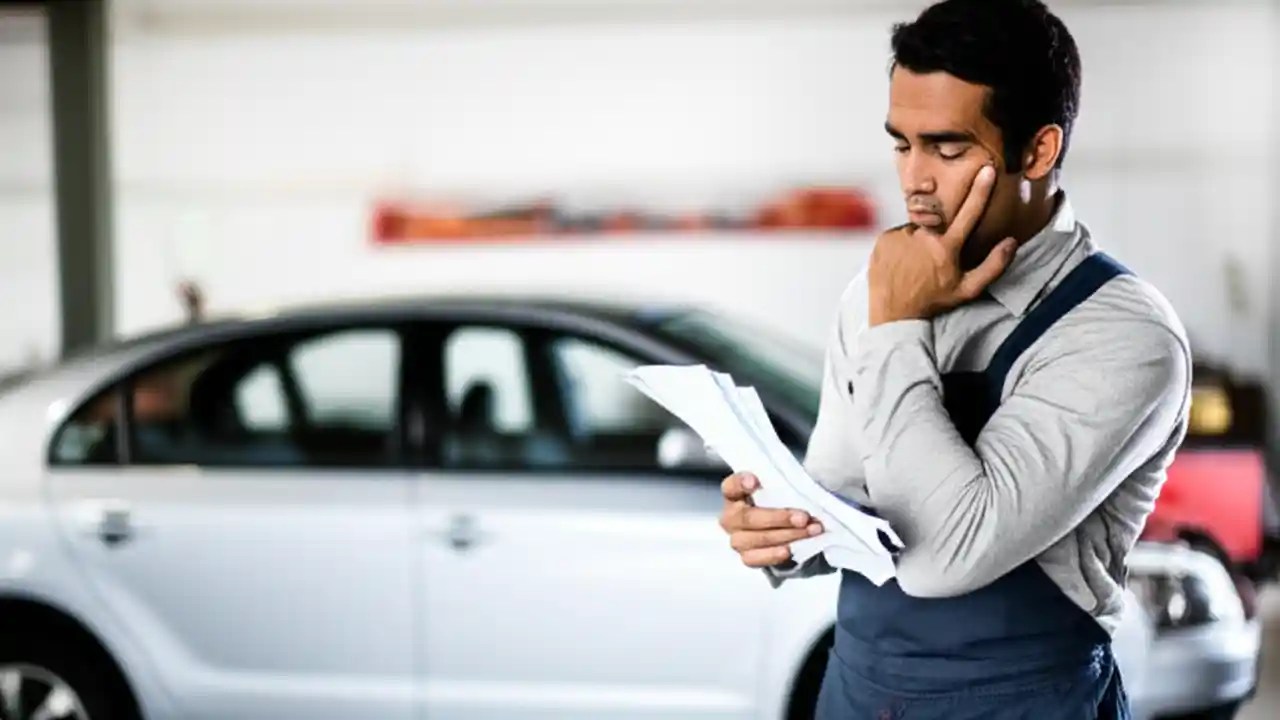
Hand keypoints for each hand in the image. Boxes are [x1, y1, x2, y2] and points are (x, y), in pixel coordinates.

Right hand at [719, 472, 823, 567]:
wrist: (780, 531)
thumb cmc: (777, 503)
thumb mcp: (778, 490)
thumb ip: (781, 487)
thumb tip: (804, 489)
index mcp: (734, 495)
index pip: (731, 486)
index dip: (740, 484)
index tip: (754, 481)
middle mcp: (731, 517)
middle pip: (747, 517)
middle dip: (778, 517)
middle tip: (804, 518)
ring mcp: (736, 539)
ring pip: (754, 539)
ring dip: (785, 535)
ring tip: (809, 532)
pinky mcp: (746, 557)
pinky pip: (755, 559)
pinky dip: (772, 555)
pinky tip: (788, 550)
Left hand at [868, 165, 1017, 325]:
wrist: (893, 314)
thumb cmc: (932, 302)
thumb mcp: (967, 290)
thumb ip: (993, 266)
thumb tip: (1011, 242)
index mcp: (946, 248)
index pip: (969, 212)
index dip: (980, 189)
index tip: (987, 169)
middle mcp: (923, 237)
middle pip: (937, 223)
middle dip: (937, 237)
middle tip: (927, 262)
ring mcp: (901, 236)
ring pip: (916, 229)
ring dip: (917, 241)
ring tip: (913, 264)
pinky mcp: (884, 238)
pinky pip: (898, 234)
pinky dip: (901, 244)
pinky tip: (901, 262)